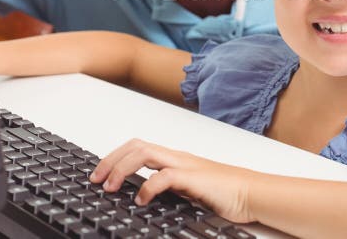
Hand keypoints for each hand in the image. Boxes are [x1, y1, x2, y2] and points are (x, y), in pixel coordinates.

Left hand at [90, 138, 255, 222]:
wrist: (250, 193)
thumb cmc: (222, 193)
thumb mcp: (186, 190)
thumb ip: (166, 188)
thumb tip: (139, 196)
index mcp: (173, 158)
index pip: (138, 147)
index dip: (114, 157)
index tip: (98, 174)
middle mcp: (176, 157)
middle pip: (136, 145)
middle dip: (111, 160)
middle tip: (96, 180)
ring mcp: (184, 165)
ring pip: (145, 153)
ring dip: (122, 168)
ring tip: (110, 187)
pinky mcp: (193, 178)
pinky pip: (165, 176)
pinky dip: (148, 187)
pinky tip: (140, 200)